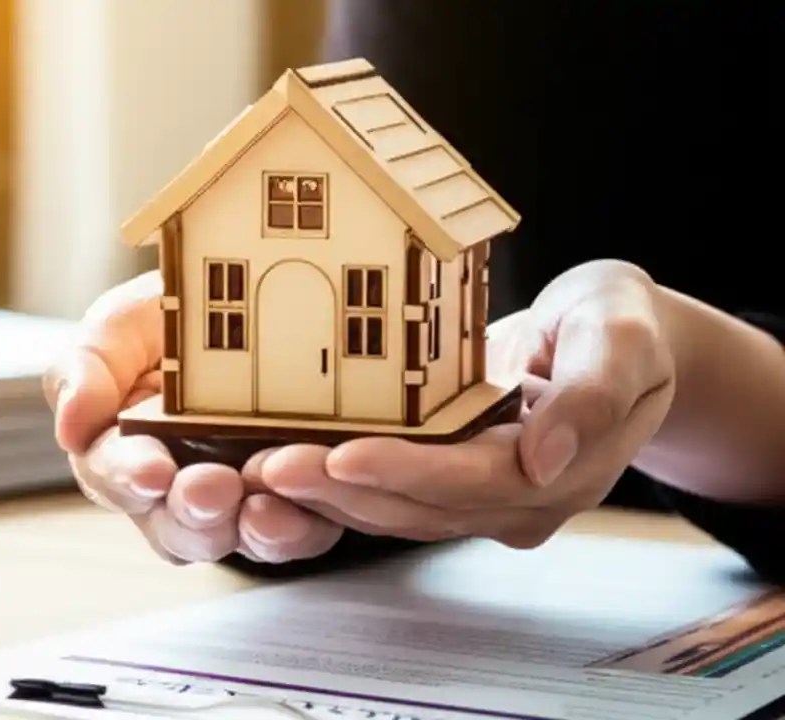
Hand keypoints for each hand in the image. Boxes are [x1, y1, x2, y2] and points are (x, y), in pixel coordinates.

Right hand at [43, 271, 341, 563]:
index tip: (150, 470)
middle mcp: (176, 489)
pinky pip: (304, 529)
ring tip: (264, 507)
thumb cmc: (176, 316)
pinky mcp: (299, 502)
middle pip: (174, 527)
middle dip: (193, 513)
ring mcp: (238, 500)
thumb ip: (85, 368)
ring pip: (238, 540)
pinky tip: (313, 496)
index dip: (127, 478)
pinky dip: (307, 522)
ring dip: (251, 530)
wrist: (262, 296)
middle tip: (212, 487)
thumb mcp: (122, 324)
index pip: (112, 477)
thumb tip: (69, 426)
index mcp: (122, 451)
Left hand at [250, 259, 677, 548]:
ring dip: (326, 496)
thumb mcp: (622, 337)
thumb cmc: (620, 326)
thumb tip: (546, 458)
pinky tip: (289, 465)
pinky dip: (338, 486)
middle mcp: (519, 499)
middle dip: (341, 489)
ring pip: (396, 511)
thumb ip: (593, 393)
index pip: (474, 480)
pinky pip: (391, 495)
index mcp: (565, 470)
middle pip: (420, 506)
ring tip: (261, 469)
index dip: (406, 472)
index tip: (340, 456)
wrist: (617, 341)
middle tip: (269, 465)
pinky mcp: (454, 485)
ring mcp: (485, 499)